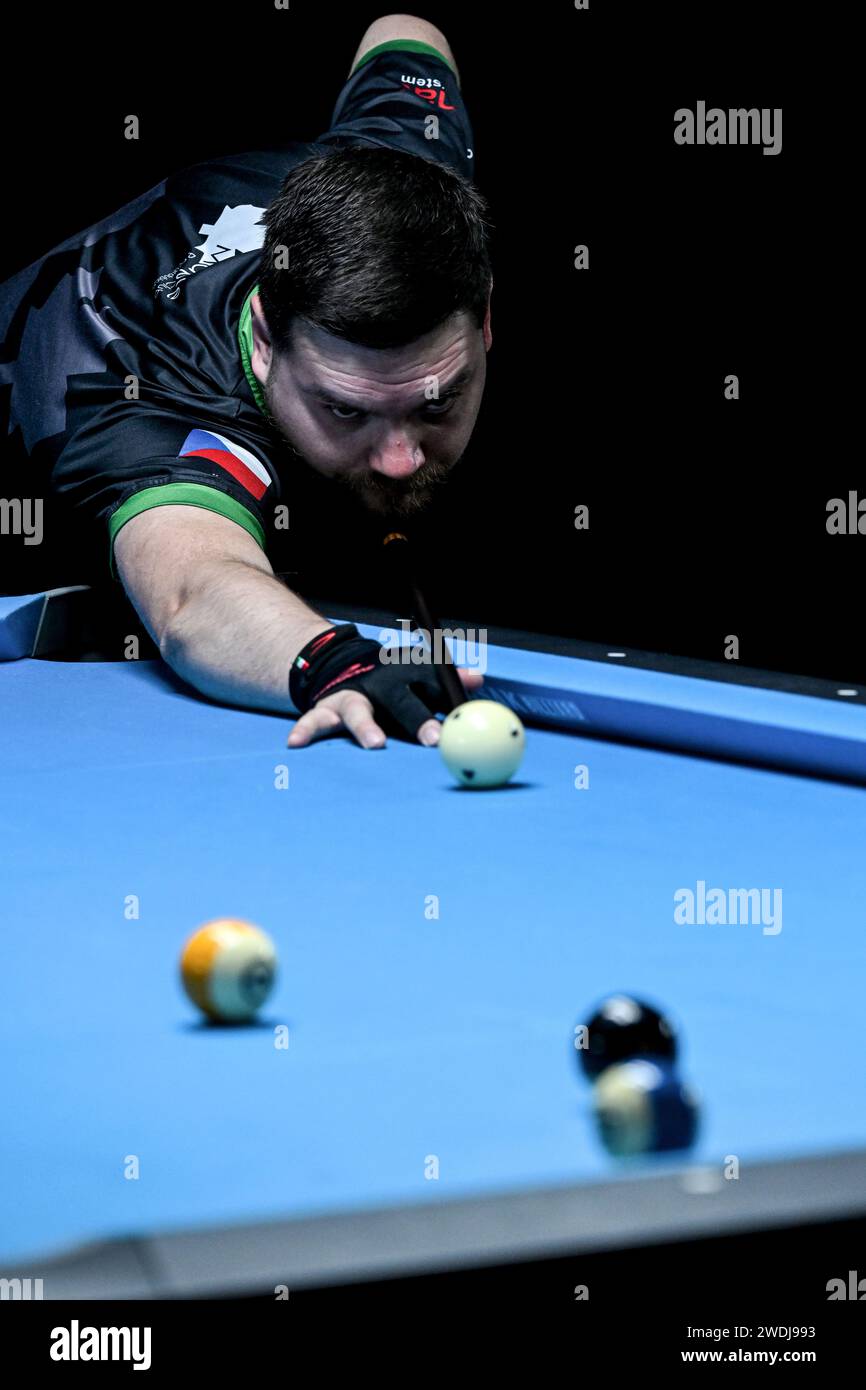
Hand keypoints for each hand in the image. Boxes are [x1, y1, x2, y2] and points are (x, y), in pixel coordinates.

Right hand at [287, 667, 483, 749]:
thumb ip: (445, 681)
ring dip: (366, 727)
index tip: (464, 712)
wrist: (338, 662)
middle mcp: (378, 684)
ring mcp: (351, 697)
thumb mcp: (417, 673)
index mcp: (405, 673)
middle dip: (417, 719)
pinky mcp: (324, 709)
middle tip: (433, 739)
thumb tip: (478, 681)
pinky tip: (297, 742)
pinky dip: (306, 730)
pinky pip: (315, 720)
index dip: (449, 693)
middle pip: (400, 700)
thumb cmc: (390, 680)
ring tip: (375, 743)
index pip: (431, 680)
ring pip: (357, 711)